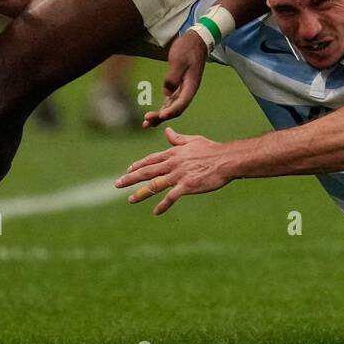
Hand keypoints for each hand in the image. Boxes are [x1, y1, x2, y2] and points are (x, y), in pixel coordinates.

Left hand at [115, 127, 234, 214]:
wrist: (226, 160)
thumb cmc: (212, 149)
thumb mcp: (193, 140)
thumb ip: (177, 139)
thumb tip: (167, 131)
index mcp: (173, 153)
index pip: (151, 159)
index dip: (138, 165)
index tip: (128, 169)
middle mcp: (172, 164)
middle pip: (147, 171)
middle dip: (130, 178)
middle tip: (117, 183)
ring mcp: (178, 175)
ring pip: (155, 185)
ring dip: (141, 192)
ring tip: (130, 199)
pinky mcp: (186, 186)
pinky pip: (171, 197)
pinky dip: (163, 205)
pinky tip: (156, 212)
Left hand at [143, 30, 208, 126]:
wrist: (195, 41)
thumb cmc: (188, 49)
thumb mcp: (179, 61)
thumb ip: (173, 78)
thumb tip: (166, 93)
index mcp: (191, 86)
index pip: (181, 103)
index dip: (170, 111)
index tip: (160, 116)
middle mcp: (188, 91)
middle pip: (175, 109)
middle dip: (161, 117)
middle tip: (146, 122)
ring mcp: (183, 89)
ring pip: (171, 107)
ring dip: (160, 116)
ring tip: (146, 123)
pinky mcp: (178, 86)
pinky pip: (169, 101)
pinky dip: (162, 108)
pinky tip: (154, 114)